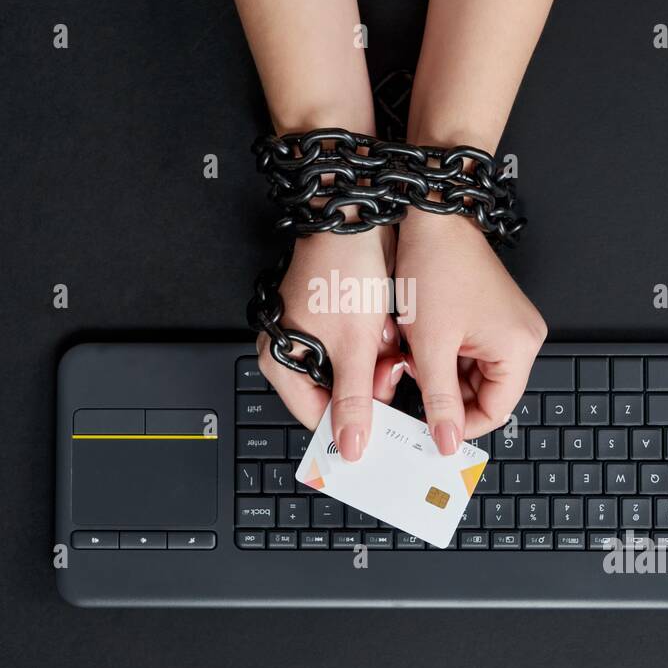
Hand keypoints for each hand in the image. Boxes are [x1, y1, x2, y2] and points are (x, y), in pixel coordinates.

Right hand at [256, 227, 405, 460]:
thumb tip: (350, 447)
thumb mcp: (354, 344)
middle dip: (368, 382)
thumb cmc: (343, 269)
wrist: (356, 220)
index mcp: (283, 361)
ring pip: (357, 375)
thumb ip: (354, 402)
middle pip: (339, 397)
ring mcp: (316, 337)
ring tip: (381, 334)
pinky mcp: (339, 323)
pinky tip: (383, 326)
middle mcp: (293, 352)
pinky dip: (378, 345)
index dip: (351, 426)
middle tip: (384, 362)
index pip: (318, 417)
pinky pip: (364, 352)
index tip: (383, 430)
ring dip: (377, 361)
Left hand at [394, 212, 546, 452]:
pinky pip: (469, 353)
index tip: (429, 430)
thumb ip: (438, 400)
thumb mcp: (431, 345)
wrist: (431, 221)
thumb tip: (447, 441)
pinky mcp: (492, 317)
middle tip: (414, 385)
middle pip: (485, 393)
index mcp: (519, 348)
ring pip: (472, 375)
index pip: (496, 411)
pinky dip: (443, 356)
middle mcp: (523, 338)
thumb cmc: (436, 268)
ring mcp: (508, 326)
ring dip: (440, 374)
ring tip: (413, 358)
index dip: (460, 425)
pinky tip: (420, 345)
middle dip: (446, 394)